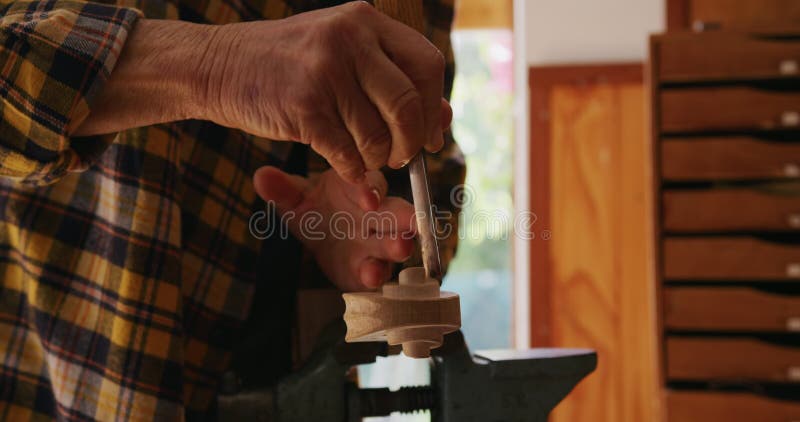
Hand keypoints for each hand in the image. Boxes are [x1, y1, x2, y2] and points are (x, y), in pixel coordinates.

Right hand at [203, 1, 451, 181]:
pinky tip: (347, 168)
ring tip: (366, 159)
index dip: (435, 107)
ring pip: (378, 135)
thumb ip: (388, 75)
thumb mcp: (340, 50)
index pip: (427, 65)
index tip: (430, 135)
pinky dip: (353, 171)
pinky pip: (347, 154)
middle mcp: (350, 39)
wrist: (218, 66)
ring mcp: (326, 71)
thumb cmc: (287, 64)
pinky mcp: (303, 106)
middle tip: (401, 157)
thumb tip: (444, 117)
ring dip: (378, 160)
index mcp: (366, 21)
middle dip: (410, 142)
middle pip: (409, 104)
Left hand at [253, 166, 415, 290]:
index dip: (371, 190)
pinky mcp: (373, 267)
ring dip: (399, 247)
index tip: (367, 200)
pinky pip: (380, 271)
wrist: (321, 237)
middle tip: (410, 228)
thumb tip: (261, 176)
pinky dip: (376, 275)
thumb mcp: (295, 200)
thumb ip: (282, 190)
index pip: (371, 183)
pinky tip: (370, 278)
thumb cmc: (315, 210)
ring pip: (397, 242)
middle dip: (405, 221)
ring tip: (400, 250)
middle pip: (397, 213)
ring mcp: (379, 243)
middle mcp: (378, 214)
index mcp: (360, 188)